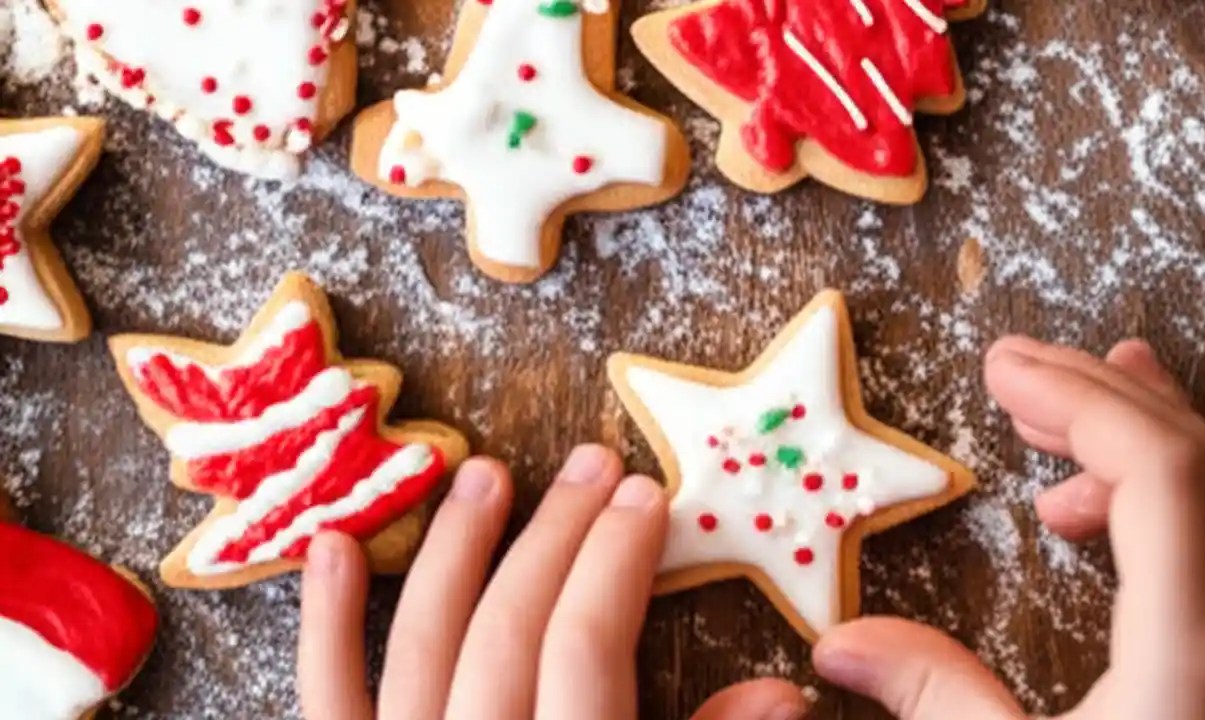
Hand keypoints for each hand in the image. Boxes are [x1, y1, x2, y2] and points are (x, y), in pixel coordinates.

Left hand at [297, 444, 811, 719]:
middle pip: (512, 629)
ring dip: (455, 551)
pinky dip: (324, 624)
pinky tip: (336, 545)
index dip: (616, 561)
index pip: (585, 648)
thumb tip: (778, 696)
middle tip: (593, 464)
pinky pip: (328, 703)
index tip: (645, 495)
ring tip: (484, 474)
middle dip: (557, 535)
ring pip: (421, 644)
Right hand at [808, 337, 1204, 718]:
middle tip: (1018, 365)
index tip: (1001, 369)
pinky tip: (1092, 520)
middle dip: (1101, 396)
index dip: (1081, 399)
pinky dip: (1153, 506)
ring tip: (1053, 417)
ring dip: (1132, 442)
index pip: (1161, 472)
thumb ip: (937, 700)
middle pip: (1198, 466)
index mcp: (1195, 652)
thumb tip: (838, 646)